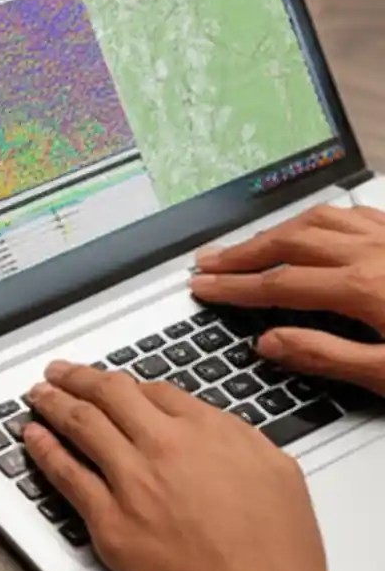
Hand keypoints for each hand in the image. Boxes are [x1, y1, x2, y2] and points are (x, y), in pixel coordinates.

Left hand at [24, 362, 344, 570]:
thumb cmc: (277, 551)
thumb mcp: (276, 471)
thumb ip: (235, 435)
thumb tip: (208, 422)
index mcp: (208, 430)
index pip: (153, 390)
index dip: (127, 384)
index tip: (112, 383)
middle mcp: (165, 447)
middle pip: (108, 395)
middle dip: (78, 377)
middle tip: (59, 371)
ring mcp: (132, 482)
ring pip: (80, 425)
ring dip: (52, 402)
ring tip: (39, 392)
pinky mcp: (109, 520)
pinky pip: (65, 474)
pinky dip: (43, 448)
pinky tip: (32, 435)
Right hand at [193, 204, 384, 394]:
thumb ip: (328, 356)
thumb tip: (268, 343)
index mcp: (363, 287)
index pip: (280, 284)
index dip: (235, 287)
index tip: (202, 287)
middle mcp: (372, 251)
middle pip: (291, 242)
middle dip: (243, 253)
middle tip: (209, 262)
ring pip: (319, 219)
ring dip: (277, 231)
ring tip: (251, 244)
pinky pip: (354, 214)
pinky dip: (321, 220)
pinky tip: (314, 228)